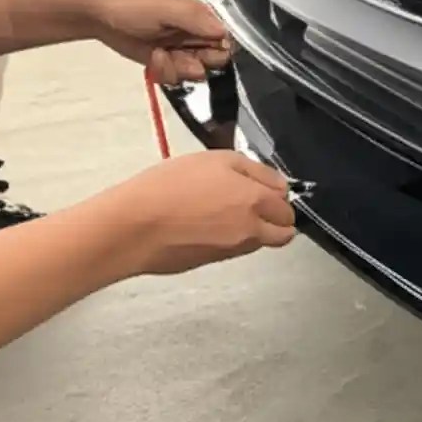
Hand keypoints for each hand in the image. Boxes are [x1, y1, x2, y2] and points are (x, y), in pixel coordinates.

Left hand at [90, 0, 230, 84]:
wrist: (96, 14)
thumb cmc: (132, 5)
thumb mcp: (167, 8)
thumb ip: (196, 19)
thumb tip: (224, 33)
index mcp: (200, 15)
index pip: (225, 39)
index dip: (215, 50)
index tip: (200, 51)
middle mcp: (194, 33)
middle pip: (213, 59)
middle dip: (196, 61)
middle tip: (177, 54)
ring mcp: (179, 49)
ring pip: (194, 70)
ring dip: (177, 67)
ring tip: (159, 54)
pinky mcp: (165, 62)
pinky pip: (176, 76)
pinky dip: (165, 72)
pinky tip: (153, 59)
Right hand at [97, 151, 296, 276]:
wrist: (133, 227)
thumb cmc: (169, 187)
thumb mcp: (214, 159)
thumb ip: (254, 170)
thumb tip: (277, 186)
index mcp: (256, 200)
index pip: (287, 203)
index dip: (277, 194)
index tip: (262, 187)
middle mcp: (253, 229)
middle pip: (284, 230)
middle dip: (276, 218)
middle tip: (250, 202)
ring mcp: (235, 250)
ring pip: (261, 242)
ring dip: (255, 230)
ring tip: (222, 213)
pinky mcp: (215, 263)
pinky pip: (236, 250)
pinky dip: (231, 240)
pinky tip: (206, 225)